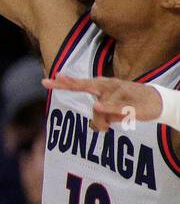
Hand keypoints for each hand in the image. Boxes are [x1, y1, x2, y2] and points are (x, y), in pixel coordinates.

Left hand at [42, 74, 162, 131]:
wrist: (157, 100)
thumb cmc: (129, 102)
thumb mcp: (112, 110)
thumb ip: (102, 115)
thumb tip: (97, 125)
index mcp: (101, 86)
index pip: (79, 84)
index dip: (64, 83)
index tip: (46, 80)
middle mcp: (107, 86)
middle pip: (85, 84)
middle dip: (70, 83)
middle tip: (56, 78)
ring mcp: (118, 92)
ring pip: (100, 109)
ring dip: (103, 122)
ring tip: (110, 125)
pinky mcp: (129, 102)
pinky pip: (115, 107)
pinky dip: (107, 107)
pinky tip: (99, 106)